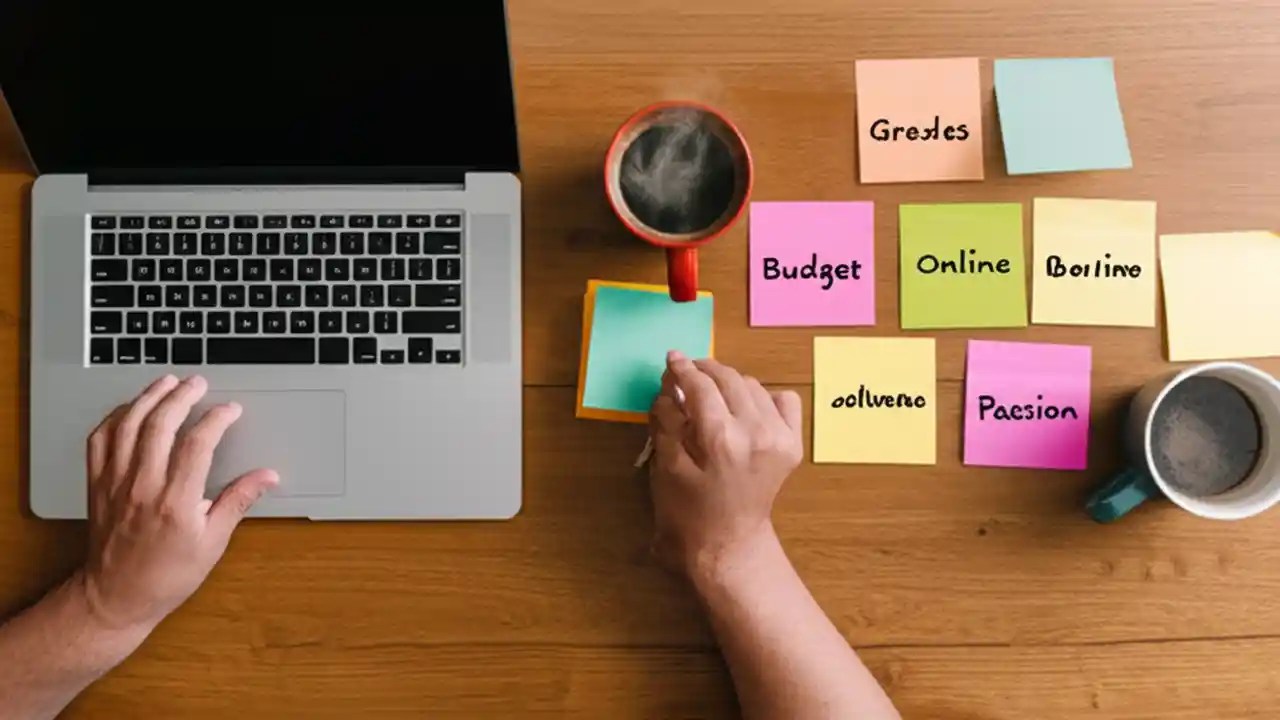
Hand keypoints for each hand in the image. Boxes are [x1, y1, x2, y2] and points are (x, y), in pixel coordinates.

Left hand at [75, 375, 277, 633]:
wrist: (115, 596)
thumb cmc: (167, 576)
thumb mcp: (213, 543)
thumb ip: (238, 502)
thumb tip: (268, 476)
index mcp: (176, 502)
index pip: (198, 444)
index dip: (217, 419)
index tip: (231, 410)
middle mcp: (142, 487)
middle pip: (160, 425)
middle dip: (181, 396)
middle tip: (198, 383)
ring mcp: (115, 483)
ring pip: (128, 425)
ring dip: (148, 398)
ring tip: (167, 382)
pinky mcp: (97, 484)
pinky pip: (100, 440)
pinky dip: (115, 417)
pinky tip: (131, 408)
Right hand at [647, 351, 802, 580]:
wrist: (729, 544)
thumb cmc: (689, 510)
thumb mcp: (665, 466)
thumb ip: (667, 420)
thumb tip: (671, 387)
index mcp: (722, 439)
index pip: (701, 386)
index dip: (682, 369)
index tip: (671, 359)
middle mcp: (757, 431)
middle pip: (728, 378)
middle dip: (704, 370)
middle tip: (686, 374)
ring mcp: (781, 437)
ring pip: (752, 384)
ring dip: (728, 383)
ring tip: (710, 393)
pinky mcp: (793, 444)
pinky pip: (784, 400)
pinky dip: (763, 397)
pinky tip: (744, 408)